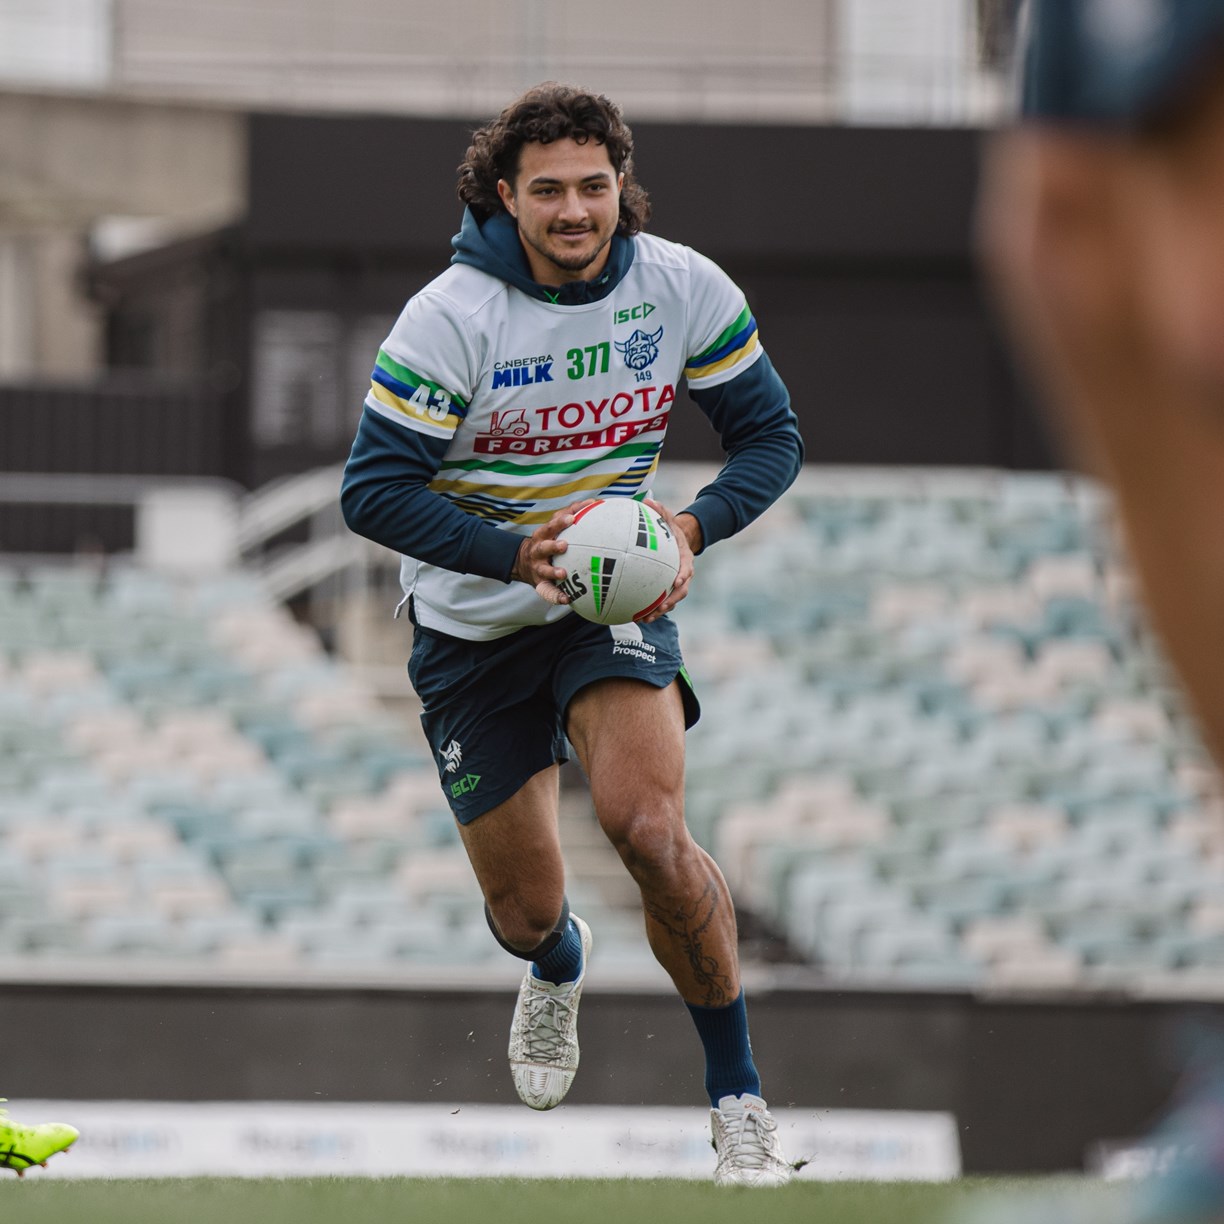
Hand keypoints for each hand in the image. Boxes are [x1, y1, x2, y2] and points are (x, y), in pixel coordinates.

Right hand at [509, 500, 597, 605]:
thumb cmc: (548, 540)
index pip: (550, 526)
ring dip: (553, 572)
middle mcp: (537, 551)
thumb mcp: (554, 526)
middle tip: (564, 545)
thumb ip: (571, 513)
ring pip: (544, 570)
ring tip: (563, 574)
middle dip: (552, 546)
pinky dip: (556, 596)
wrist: (523, 563)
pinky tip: (567, 600)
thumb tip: (594, 502)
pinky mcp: (539, 584)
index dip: (559, 522)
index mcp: (542, 535)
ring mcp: (538, 568)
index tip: (571, 518)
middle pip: (543, 547)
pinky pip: (547, 592)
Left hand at [637, 500, 695, 621]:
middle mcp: (683, 574)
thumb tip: (648, 500)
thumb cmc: (671, 529)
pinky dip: (651, 610)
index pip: (687, 569)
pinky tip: (636, 616)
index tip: (676, 581)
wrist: (679, 541)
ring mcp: (676, 584)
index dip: (683, 576)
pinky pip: (661, 602)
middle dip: (670, 602)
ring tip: (645, 619)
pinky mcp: (667, 589)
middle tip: (659, 609)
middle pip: (681, 592)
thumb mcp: (668, 518)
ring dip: (660, 611)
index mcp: (685, 559)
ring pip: (671, 601)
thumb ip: (660, 511)